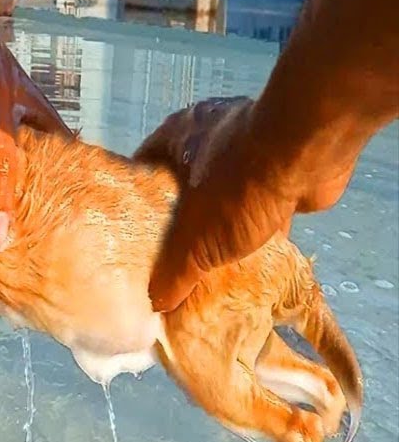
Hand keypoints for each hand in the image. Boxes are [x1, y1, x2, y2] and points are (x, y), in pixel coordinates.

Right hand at [136, 97, 361, 311]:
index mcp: (174, 138)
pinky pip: (259, 209)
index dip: (133, 205)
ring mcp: (248, 154)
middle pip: (182, 190)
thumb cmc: (235, 184)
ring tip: (207, 266)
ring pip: (222, 201)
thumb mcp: (192, 238)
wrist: (311, 156)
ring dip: (220, 229)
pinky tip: (250, 260)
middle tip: (168, 259)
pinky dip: (257, 233)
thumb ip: (173, 272)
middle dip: (178, 224)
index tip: (130, 236)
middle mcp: (208, 140)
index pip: (140, 172)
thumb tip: (158, 303)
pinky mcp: (282, 173)